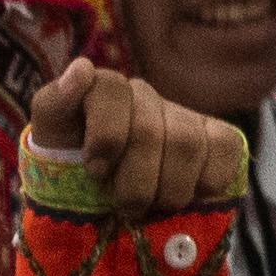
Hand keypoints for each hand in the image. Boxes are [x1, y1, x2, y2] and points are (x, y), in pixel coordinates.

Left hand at [29, 62, 250, 220]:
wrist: (106, 204)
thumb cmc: (71, 167)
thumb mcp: (50, 138)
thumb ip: (53, 103)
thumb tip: (81, 69)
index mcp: (104, 89)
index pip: (111, 90)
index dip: (105, 135)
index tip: (94, 168)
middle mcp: (145, 97)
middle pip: (149, 131)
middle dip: (133, 181)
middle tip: (122, 204)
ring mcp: (185, 115)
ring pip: (186, 145)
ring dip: (165, 191)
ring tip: (150, 206)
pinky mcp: (219, 137)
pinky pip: (225, 149)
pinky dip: (204, 184)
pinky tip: (185, 195)